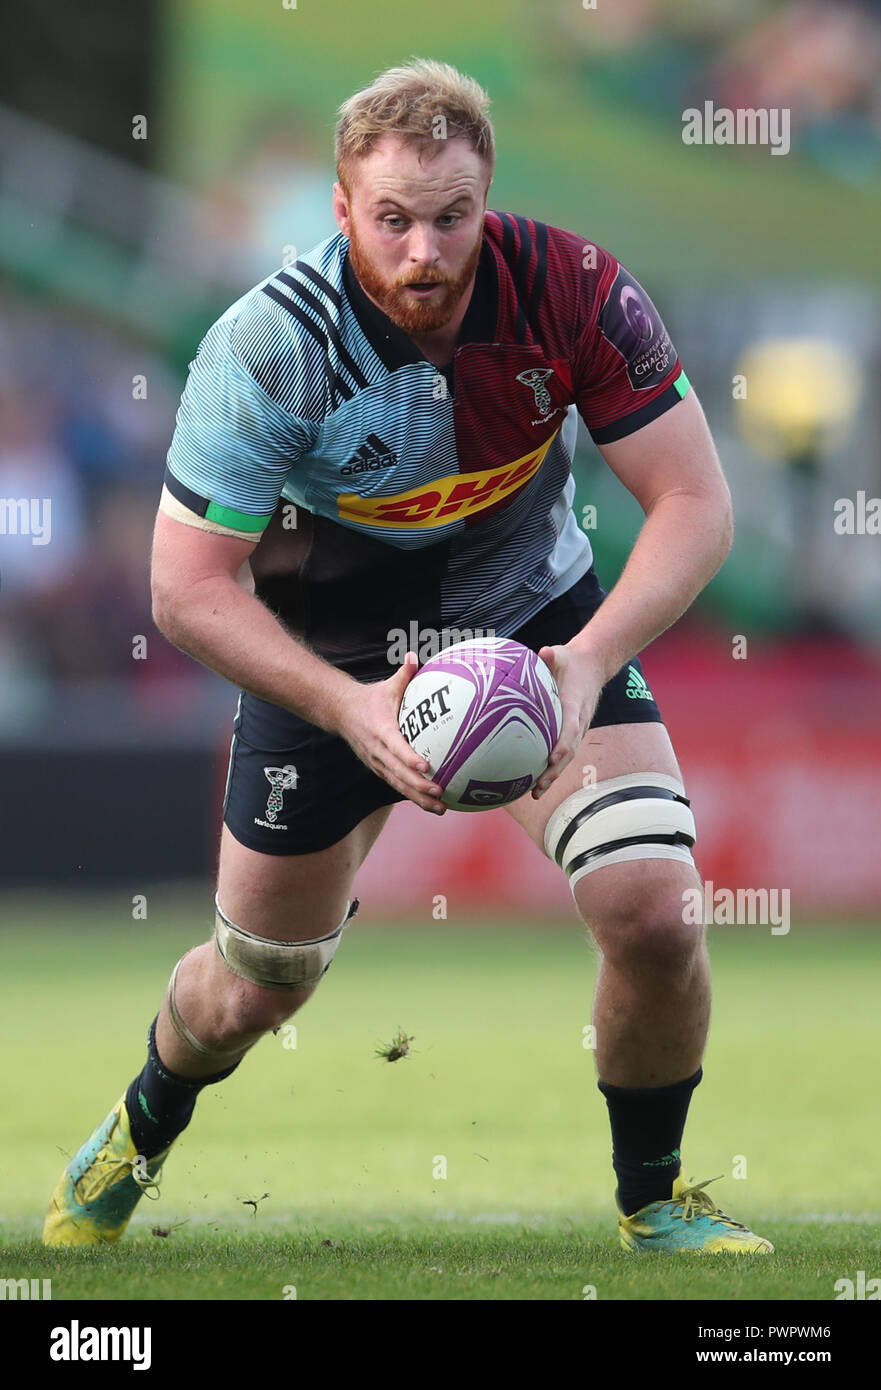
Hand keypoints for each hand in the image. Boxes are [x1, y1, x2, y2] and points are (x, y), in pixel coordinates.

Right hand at [334, 652, 445, 814]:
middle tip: (440, 793)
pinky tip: (432, 804)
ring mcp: (377, 762)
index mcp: (381, 730)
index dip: (409, 758)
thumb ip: (404, 674)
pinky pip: (397, 784)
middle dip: (418, 786)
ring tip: (441, 807)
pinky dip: (413, 795)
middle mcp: (377, 751)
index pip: (396, 746)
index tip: (426, 767)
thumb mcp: (387, 686)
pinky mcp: (379, 769)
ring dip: (418, 798)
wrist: (341, 713)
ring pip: (398, 784)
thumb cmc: (371, 698)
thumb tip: (415, 656)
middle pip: (398, 773)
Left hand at [531, 644, 604, 797]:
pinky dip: (551, 769)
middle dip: (555, 770)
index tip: (552, 757)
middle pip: (569, 750)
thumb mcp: (561, 653)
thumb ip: (552, 656)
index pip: (571, 727)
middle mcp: (579, 720)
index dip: (562, 743)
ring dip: (552, 776)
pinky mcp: (573, 733)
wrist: (593, 665)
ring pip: (566, 757)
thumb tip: (544, 652)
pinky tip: (533, 781)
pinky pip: (562, 753)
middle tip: (539, 786)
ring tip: (535, 793)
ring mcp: (578, 729)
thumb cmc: (572, 660)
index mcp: (574, 703)